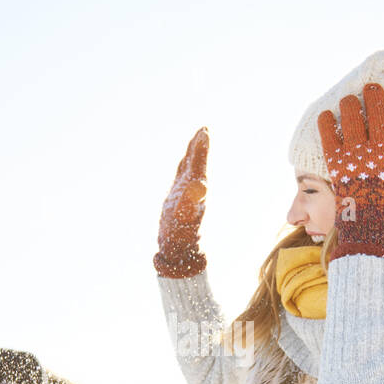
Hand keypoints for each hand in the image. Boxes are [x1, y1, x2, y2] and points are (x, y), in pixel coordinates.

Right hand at [154, 128, 208, 278]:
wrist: (180, 253)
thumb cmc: (182, 236)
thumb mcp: (185, 217)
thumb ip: (191, 201)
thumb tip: (201, 185)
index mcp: (197, 191)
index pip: (200, 164)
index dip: (201, 148)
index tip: (205, 131)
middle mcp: (194, 191)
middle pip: (197, 164)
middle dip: (199, 147)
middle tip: (204, 130)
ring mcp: (186, 196)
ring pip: (189, 170)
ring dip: (193, 155)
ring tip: (196, 142)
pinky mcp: (178, 202)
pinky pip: (181, 180)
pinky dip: (183, 169)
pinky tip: (184, 168)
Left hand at [317, 83, 383, 269]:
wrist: (370, 237)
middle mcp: (382, 153)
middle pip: (379, 114)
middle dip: (375, 96)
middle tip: (371, 88)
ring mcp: (359, 157)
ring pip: (353, 119)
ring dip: (350, 106)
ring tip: (349, 100)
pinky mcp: (338, 166)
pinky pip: (330, 138)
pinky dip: (327, 125)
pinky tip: (326, 117)